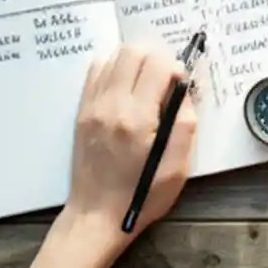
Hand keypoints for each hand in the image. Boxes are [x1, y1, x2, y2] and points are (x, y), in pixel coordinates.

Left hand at [62, 45, 198, 253]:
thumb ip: (186, 125)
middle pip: (132, 52)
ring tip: (147, 85)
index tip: (183, 87)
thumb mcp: (177, 168)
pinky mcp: (81, 112)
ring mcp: (91, 106)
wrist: (95, 216)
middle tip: (167, 82)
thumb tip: (186, 90)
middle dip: (156, 58)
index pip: (157, 65)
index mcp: (137, 119)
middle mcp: (110, 105)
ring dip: (135, 62)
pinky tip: (127, 88)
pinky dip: (115, 69)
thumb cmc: (142, 196)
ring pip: (112, 57)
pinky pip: (95, 71)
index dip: (177, 68)